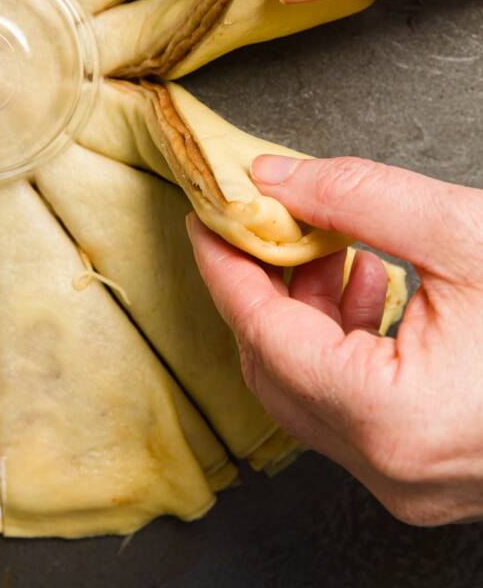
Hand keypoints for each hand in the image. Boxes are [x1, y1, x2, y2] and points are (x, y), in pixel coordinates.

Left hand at [187, 154, 482, 524]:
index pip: (264, 336)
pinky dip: (340, 342)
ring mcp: (410, 480)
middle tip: (267, 222)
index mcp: (394, 419)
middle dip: (263, 286)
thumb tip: (277, 180)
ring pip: (309, 389)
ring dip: (303, 311)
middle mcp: (393, 469)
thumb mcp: (465, 233)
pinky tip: (366, 287)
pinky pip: (348, 406)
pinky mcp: (426, 470)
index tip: (205, 218)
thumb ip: (358, 198)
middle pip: (276, 368)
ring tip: (331, 246)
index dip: (225, 267)